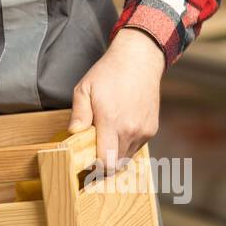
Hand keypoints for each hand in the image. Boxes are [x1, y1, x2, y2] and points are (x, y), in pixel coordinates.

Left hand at [67, 27, 164, 172]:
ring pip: (127, 157)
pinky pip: (136, 147)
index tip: (86, 159)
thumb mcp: (84, 88)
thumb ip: (78, 114)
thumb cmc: (108, 73)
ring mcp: (143, 131)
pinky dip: (126, 145)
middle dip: (103, 161)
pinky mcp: (151, 129)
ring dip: (115, 154)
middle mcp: (131, 129)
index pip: (106, 160)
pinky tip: (118, 129)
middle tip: (92, 149)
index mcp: (112, 121)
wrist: (139, 60)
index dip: (95, 165)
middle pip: (116, 163)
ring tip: (105, 137)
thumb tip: (73, 134)